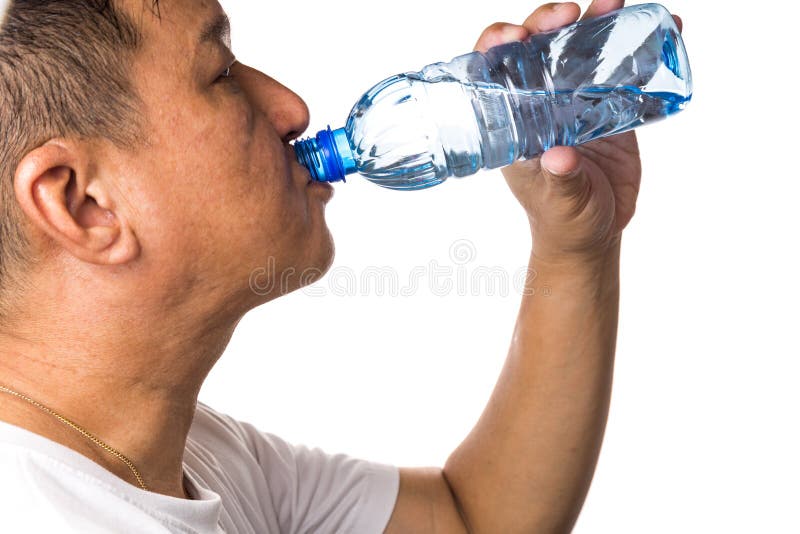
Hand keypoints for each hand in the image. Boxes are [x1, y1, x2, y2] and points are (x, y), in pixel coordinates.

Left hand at [474, 1, 682, 264]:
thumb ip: (559, 181)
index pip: (496, 74)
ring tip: (617, 2)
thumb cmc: (563, 220)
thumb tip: (559, 157)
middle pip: (539, 50)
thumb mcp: (560, 203)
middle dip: (551, 23)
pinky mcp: (611, 109)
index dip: (499, 47)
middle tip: (571, 13)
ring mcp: (577, 102)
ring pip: (582, 51)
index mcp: (517, 123)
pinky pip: (625, 72)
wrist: (594, 234)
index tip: (515, 35)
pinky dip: (643, 50)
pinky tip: (666, 27)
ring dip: (599, 23)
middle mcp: (542, 104)